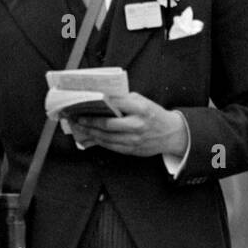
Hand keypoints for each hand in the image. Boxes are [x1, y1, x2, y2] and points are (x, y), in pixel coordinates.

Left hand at [69, 93, 187, 157]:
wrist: (171, 134)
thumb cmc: (155, 116)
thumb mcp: (143, 102)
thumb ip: (125, 100)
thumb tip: (103, 98)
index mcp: (141, 109)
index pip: (114, 104)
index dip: (97, 103)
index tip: (85, 101)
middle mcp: (137, 125)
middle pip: (107, 124)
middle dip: (88, 121)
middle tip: (76, 117)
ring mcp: (134, 140)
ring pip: (106, 138)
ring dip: (89, 132)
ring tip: (79, 127)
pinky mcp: (132, 150)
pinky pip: (110, 146)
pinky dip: (98, 141)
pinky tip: (90, 136)